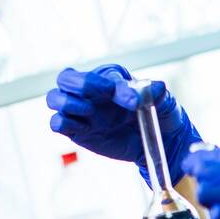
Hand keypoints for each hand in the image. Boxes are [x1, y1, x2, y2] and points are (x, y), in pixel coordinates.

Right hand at [46, 64, 200, 186]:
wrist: (159, 143)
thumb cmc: (159, 115)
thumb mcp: (165, 103)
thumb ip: (158, 94)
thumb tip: (157, 87)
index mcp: (111, 77)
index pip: (104, 75)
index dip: (114, 86)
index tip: (133, 102)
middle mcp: (91, 91)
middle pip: (67, 78)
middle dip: (80, 84)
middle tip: (102, 96)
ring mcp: (81, 111)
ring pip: (54, 98)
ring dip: (66, 103)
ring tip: (89, 112)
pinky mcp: (77, 131)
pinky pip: (57, 124)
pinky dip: (63, 124)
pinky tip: (84, 128)